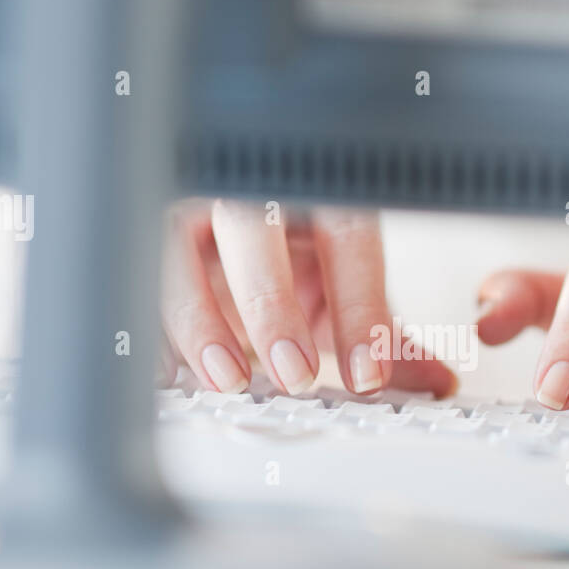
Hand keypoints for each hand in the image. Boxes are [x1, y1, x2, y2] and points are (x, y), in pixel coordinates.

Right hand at [160, 198, 455, 396]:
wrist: (222, 216)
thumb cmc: (286, 248)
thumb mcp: (334, 286)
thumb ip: (380, 332)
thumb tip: (439, 383)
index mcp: (316, 189)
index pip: (348, 238)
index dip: (360, 308)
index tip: (369, 375)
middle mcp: (249, 185)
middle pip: (255, 228)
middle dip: (273, 305)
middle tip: (294, 375)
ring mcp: (186, 197)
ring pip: (176, 243)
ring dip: (199, 318)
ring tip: (227, 378)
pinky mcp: (137, 221)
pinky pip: (129, 269)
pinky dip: (143, 325)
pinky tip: (163, 371)